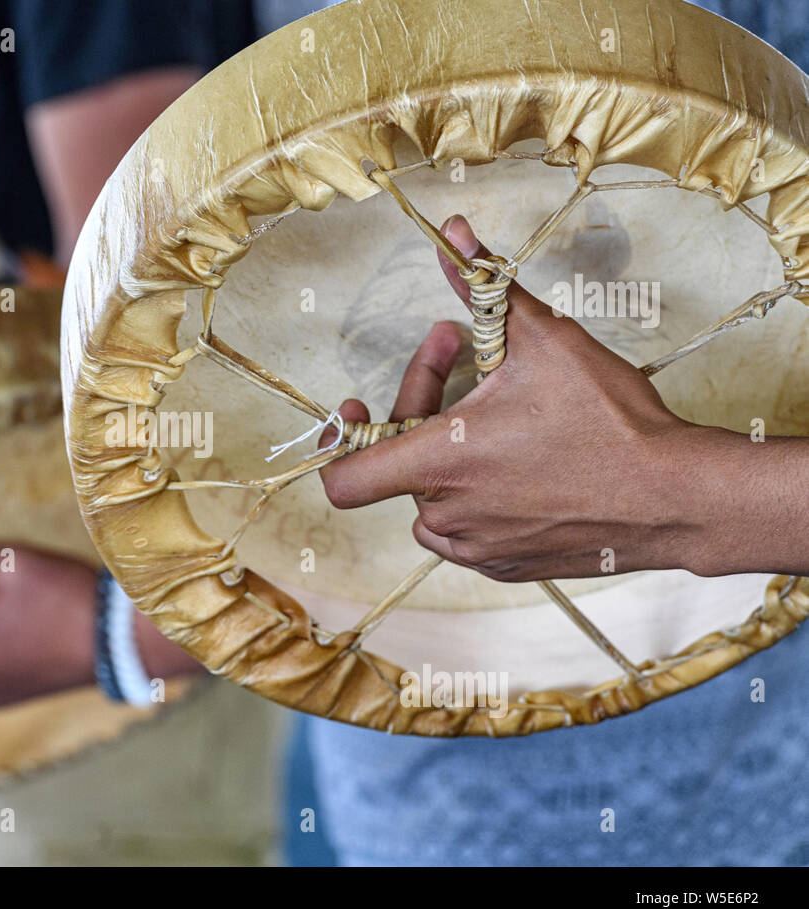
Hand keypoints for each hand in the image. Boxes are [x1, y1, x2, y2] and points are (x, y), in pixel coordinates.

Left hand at [319, 215, 757, 581]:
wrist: (675, 496)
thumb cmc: (611, 421)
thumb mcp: (545, 338)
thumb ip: (485, 287)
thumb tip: (453, 234)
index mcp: (440, 462)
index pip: (344, 479)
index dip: (342, 441)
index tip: (365, 405)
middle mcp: (448, 513)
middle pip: (398, 466)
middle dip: (423, 410)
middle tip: (465, 361)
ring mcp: (477, 547)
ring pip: (431, 500)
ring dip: (448, 459)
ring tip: (493, 419)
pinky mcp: (506, 567)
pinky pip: (466, 532)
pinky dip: (476, 498)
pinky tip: (516, 464)